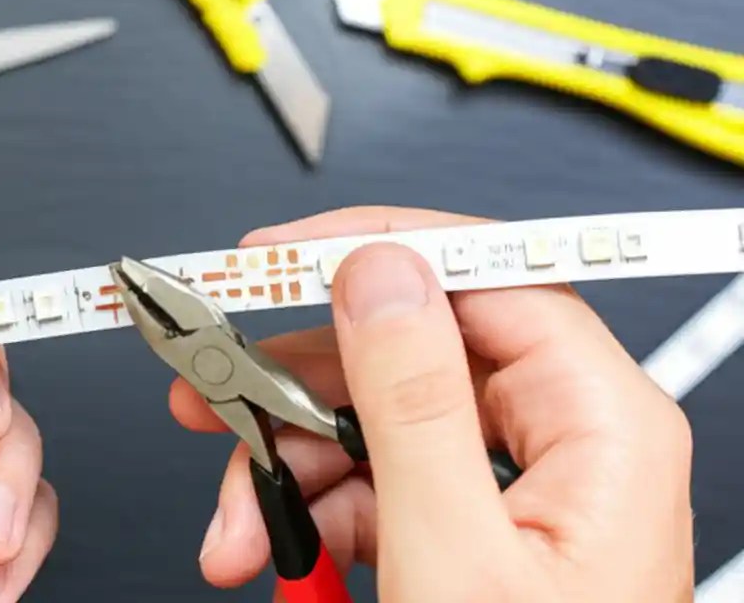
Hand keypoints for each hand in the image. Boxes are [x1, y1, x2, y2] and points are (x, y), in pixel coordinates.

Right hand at [171, 207, 694, 601]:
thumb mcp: (453, 558)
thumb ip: (414, 403)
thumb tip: (378, 274)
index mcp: (599, 426)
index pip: (486, 278)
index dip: (371, 251)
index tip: (272, 256)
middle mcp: (563, 443)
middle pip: (411, 349)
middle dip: (295, 376)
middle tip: (210, 379)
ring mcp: (510, 489)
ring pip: (375, 420)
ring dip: (285, 462)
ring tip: (234, 514)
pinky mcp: (464, 530)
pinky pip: (373, 482)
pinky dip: (308, 510)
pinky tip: (268, 544)